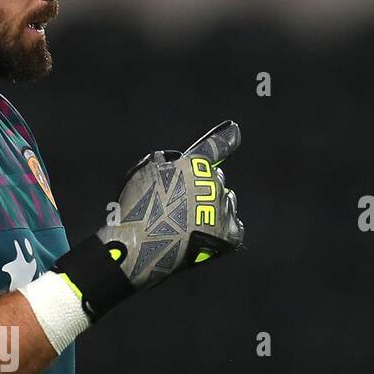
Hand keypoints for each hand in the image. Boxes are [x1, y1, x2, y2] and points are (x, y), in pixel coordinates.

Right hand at [51, 120, 243, 320]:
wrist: (140, 243)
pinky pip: (234, 227)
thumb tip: (170, 161)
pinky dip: (224, 230)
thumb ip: (163, 164)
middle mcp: (214, 182)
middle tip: (183, 206)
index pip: (216, 146)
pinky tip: (209, 235)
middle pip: (217, 180)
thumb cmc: (137, 207)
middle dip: (205, 188)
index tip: (236, 130)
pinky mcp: (227, 233)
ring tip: (191, 223)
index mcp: (196, 165)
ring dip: (215, 208)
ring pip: (227, 202)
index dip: (227, 137)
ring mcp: (223, 208)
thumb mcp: (143, 173)